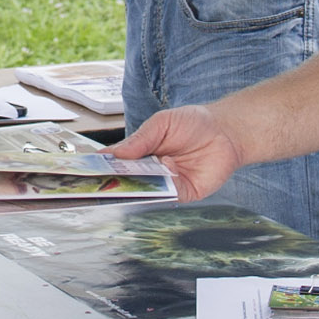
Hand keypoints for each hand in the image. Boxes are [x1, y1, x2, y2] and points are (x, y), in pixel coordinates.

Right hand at [111, 104, 244, 200]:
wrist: (226, 132)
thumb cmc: (194, 123)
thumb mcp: (162, 123)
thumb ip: (141, 139)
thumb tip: (116, 153)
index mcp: (141, 152)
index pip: (118, 161)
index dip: (104, 165)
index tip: (91, 166)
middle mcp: (151, 170)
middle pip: (128, 179)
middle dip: (117, 179)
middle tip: (104, 177)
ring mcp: (166, 183)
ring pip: (147, 190)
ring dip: (140, 184)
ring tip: (133, 174)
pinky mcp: (183, 193)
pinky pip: (168, 196)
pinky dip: (165, 186)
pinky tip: (168, 168)